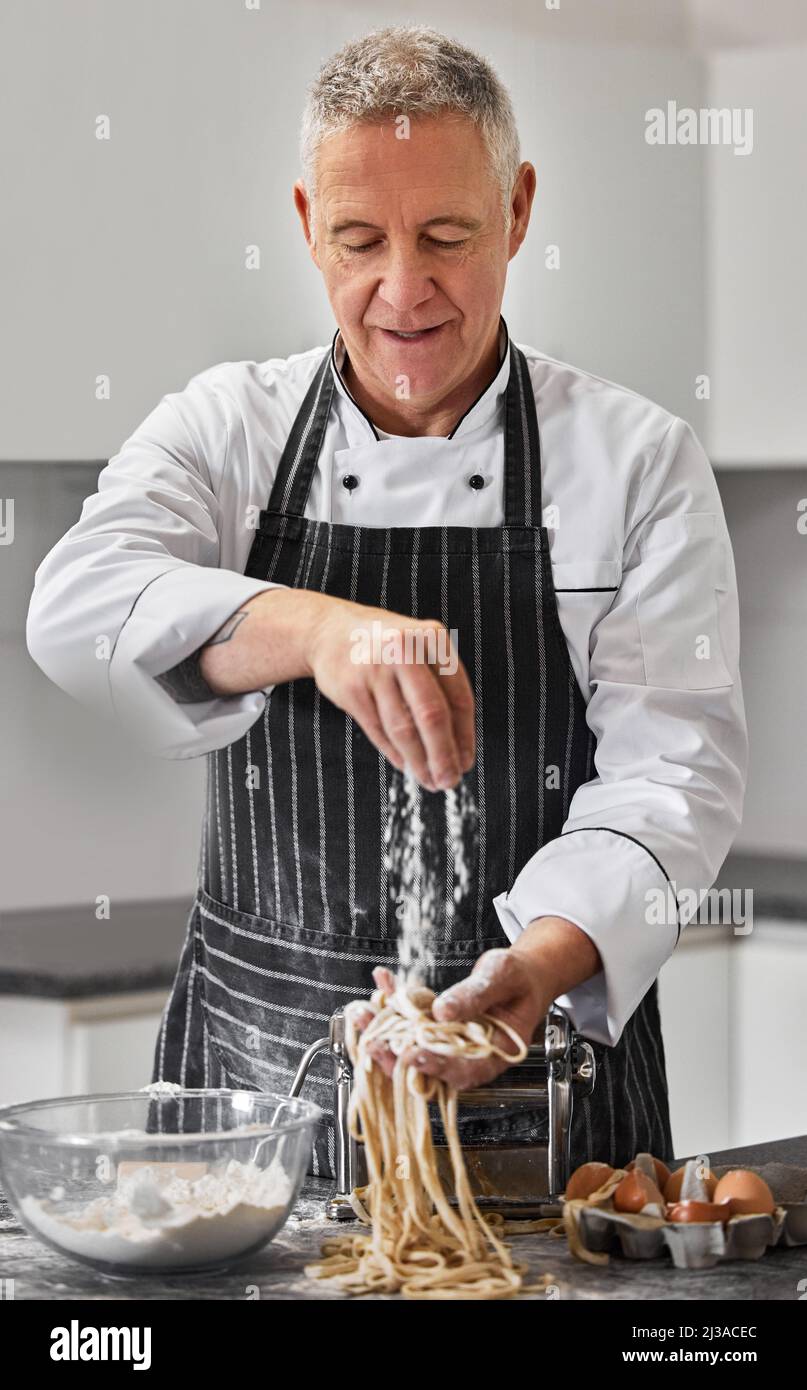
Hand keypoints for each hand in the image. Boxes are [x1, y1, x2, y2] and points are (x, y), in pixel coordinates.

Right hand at [199, 589, 475, 791]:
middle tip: (450, 781)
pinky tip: (405, 764)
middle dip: (443, 755)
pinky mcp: (351, 689)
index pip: (459, 698)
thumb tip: (458, 748)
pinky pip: (378, 730)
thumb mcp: (419, 650)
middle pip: (432, 715)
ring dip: (418, 761)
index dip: (464, 736)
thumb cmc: (387, 647)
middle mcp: (404, 651)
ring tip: (429, 780)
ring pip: (403, 728)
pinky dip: (393, 752)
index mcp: (432, 639)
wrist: (328, 630)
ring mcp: (374, 669)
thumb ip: (441, 688)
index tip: (465, 763)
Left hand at [355, 956, 552, 1089]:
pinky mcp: (433, 1033)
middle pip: (428, 1069)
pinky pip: (408, 1027)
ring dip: (383, 1031)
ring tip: (363, 1012)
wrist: (519, 976)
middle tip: (372, 1039)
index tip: (410, 1055)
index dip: (435, 1066)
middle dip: (394, 1055)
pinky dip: (391, 1007)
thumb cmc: (518, 980)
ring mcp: (447, 1047)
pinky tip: (382, 984)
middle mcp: (467, 1057)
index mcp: (494, 1054)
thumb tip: (443, 1010)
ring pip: (410, 1050)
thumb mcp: (502, 976)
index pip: (463, 1071)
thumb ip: (475, 994)